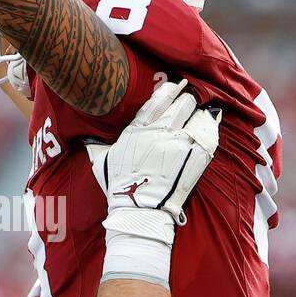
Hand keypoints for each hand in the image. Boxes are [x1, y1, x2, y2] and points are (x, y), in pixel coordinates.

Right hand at [90, 80, 219, 226]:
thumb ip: (97, 145)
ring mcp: (180, 143)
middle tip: (186, 106)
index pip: (158, 99)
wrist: (140, 209)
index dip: (169, 90)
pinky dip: (209, 129)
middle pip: (182, 103)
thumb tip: (86, 139)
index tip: (174, 87)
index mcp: (138, 129)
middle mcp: (160, 131)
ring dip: (197, 115)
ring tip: (197, 119)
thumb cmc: (120, 187)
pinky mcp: (196, 156)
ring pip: (197, 115)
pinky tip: (208, 128)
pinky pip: (208, 133)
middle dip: (185, 102)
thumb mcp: (102, 161)